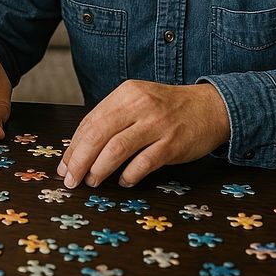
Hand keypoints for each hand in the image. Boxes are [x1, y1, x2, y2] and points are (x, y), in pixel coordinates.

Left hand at [57, 80, 229, 187]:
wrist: (211, 107)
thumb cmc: (168, 108)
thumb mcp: (138, 102)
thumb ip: (113, 119)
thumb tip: (80, 150)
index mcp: (126, 93)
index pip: (90, 121)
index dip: (73, 146)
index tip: (64, 166)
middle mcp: (139, 105)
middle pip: (98, 134)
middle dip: (79, 160)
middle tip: (70, 180)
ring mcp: (157, 123)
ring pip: (117, 148)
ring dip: (99, 169)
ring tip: (92, 182)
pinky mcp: (173, 142)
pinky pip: (144, 162)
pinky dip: (130, 175)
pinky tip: (124, 182)